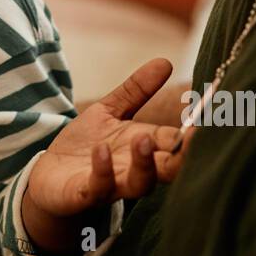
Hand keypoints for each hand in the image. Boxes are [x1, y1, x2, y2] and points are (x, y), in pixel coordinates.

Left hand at [22, 58, 190, 254]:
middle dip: (183, 155)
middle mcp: (135, 168)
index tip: (207, 120)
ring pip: (140, 183)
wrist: (49, 175)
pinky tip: (101, 151)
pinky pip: (99, 186)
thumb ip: (136, 90)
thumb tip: (165, 61)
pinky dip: (103, 171)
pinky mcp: (86, 193)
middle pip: (169, 168)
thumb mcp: (109, 111)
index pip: (176, 141)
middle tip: (193, 137)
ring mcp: (113, 183)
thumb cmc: (85, 144)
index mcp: (144, 146)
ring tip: (143, 139)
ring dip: (145, 163)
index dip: (193, 134)